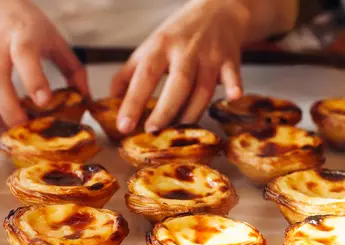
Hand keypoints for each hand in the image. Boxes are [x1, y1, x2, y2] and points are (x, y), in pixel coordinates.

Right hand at [0, 0, 88, 126]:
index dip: (34, 80)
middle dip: (9, 109)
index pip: (25, 56)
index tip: (44, 102)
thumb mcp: (53, 38)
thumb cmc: (24, 23)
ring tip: (4, 133)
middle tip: (22, 129)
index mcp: (23, 35)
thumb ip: (72, 67)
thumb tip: (86, 98)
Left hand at [111, 0, 296, 132]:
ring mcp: (210, 56)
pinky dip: (234, 87)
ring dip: (191, 113)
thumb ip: (129, 74)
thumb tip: (110, 101)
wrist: (218, 9)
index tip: (124, 125)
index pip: (144, 76)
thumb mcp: (150, 46)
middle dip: (165, 110)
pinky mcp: (230, 60)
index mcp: (160, 46)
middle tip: (152, 132)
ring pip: (203, 90)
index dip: (133, 102)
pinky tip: (233, 97)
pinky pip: (233, 76)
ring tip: (179, 132)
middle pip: (178, 84)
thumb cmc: (179, 34)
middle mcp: (186, 51)